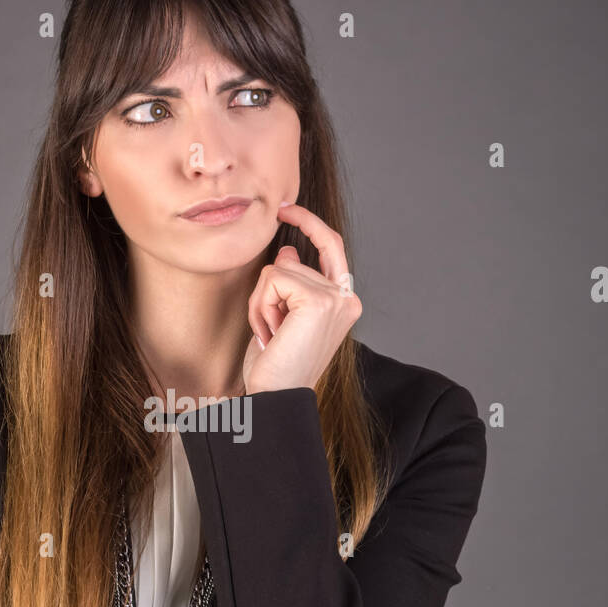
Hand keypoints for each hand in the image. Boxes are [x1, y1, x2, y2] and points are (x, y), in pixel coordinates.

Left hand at [241, 202, 361, 395]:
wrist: (276, 397)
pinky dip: (260, 305)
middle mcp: (346, 298)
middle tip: (270, 332)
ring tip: (271, 335)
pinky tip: (270, 332)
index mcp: (343, 302)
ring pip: (277, 270)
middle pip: (290, 261)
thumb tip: (289, 252)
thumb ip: (292, 284)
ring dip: (261, 303)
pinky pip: (273, 279)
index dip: (309, 223)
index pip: (331, 246)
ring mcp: (336, 298)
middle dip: (266, 293)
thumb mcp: (282, 317)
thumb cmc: (276, 366)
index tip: (284, 208)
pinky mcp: (320, 300)